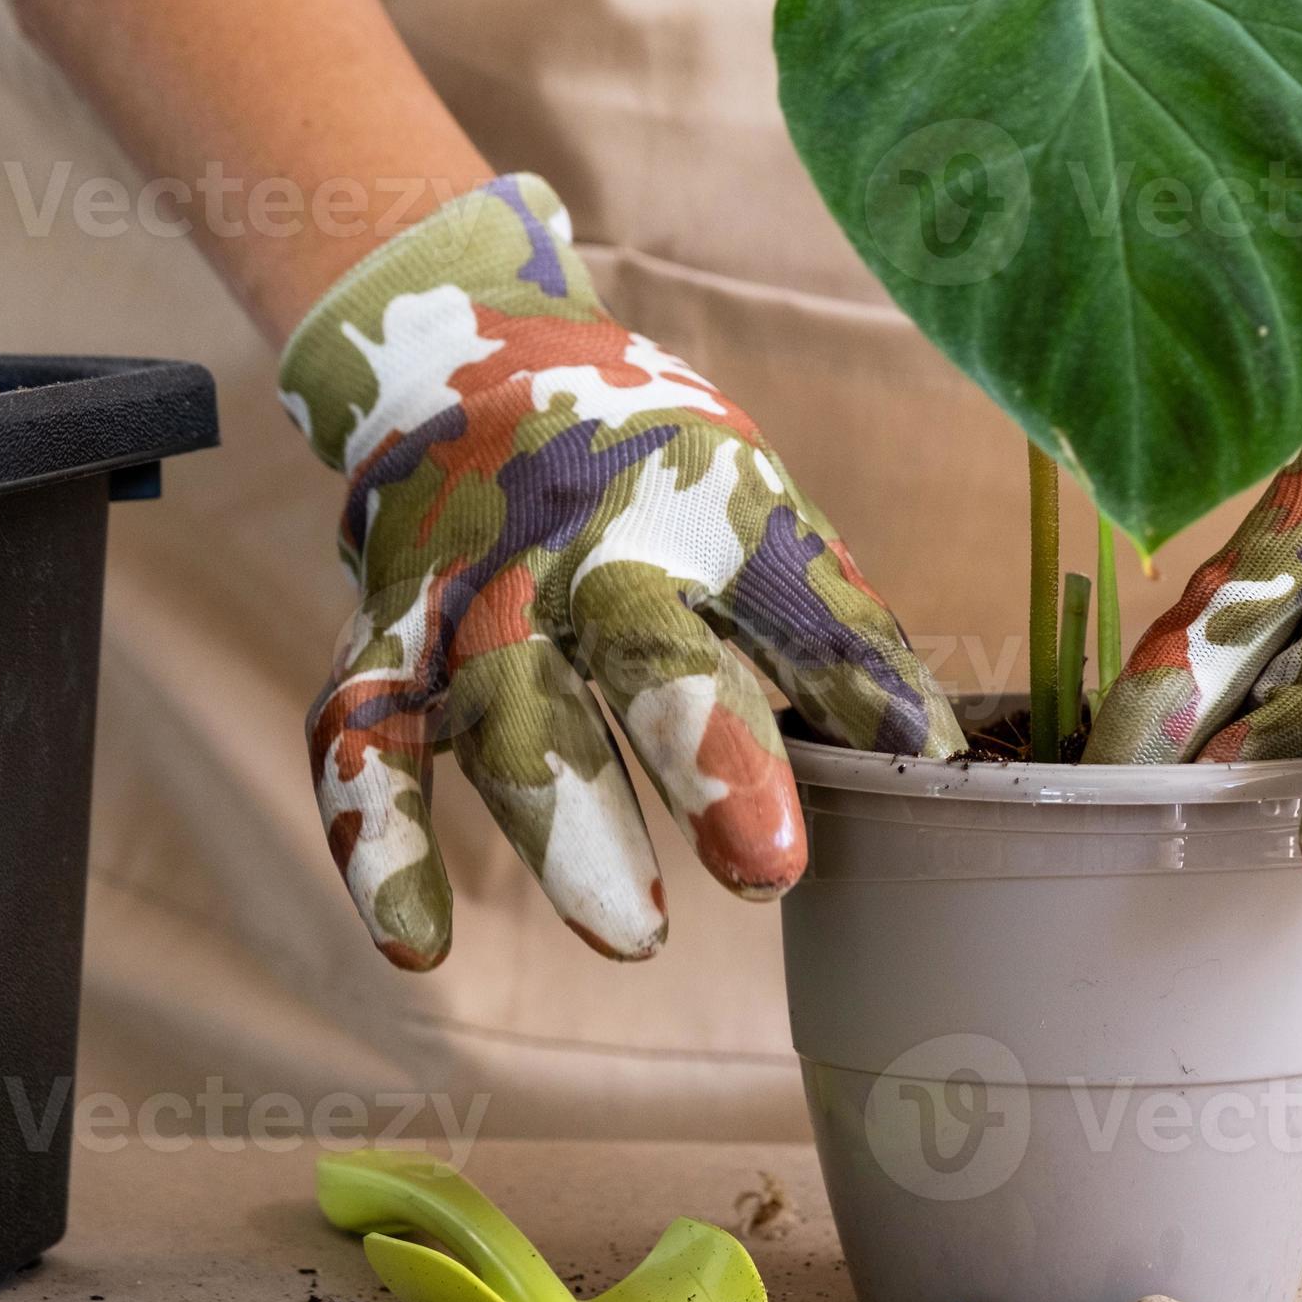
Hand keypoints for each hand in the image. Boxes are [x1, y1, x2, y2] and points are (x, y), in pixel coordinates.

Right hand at [280, 175, 961, 967]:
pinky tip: (418, 946)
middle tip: (771, 870)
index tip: (918, 767)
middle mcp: (574, 544)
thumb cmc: (643, 461)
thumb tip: (940, 764)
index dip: (851, 680)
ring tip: (634, 937)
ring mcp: (466, 593)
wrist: (455, 355)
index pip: (783, 596)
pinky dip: (379, 844)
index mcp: (688, 510)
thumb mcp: (751, 516)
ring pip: (504, 713)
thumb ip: (832, 636)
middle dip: (704, 759)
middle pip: (637, 650)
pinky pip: (362, 745)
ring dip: (564, 827)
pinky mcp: (380, 638)